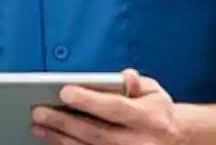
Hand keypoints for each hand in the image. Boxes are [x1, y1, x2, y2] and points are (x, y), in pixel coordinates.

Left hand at [31, 68, 187, 144]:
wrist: (176, 142)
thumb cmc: (156, 112)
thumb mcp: (154, 91)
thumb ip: (137, 83)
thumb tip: (125, 77)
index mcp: (150, 118)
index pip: (115, 107)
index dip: (89, 99)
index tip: (64, 91)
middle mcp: (140, 142)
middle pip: (96, 132)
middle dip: (64, 122)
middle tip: (39, 111)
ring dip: (60, 139)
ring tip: (39, 127)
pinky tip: (53, 141)